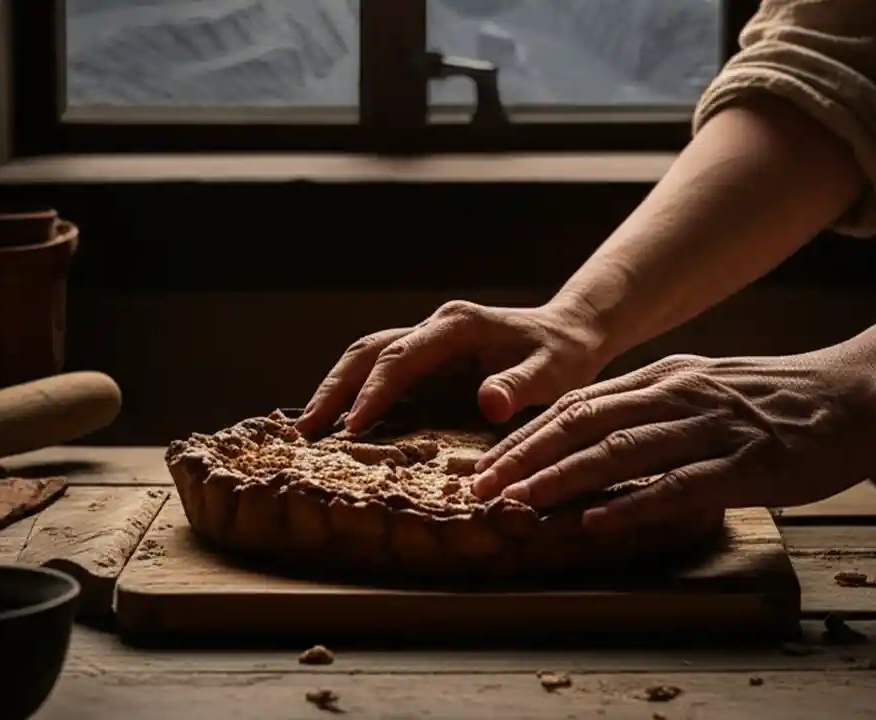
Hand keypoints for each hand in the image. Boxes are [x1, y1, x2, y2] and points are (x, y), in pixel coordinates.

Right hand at [296, 299, 610, 437]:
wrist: (570, 336)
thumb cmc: (563, 356)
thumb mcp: (553, 373)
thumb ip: (520, 386)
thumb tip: (488, 403)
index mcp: (457, 327)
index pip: (401, 357)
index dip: (373, 392)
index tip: (351, 426)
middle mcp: (434, 328)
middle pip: (369, 351)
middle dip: (334, 388)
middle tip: (305, 430)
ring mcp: (427, 342)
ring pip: (367, 358)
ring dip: (336, 390)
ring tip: (308, 430)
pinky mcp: (427, 361)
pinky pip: (381, 373)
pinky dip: (354, 395)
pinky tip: (338, 425)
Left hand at [469, 353, 875, 532]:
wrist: (859, 392)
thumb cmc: (781, 399)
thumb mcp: (708, 386)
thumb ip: (657, 405)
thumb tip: (600, 432)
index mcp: (667, 377)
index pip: (579, 405)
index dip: (526, 435)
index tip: (484, 462)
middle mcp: (679, 396)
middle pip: (584, 424)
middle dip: (523, 456)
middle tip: (477, 486)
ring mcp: (711, 429)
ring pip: (621, 451)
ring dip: (561, 479)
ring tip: (517, 503)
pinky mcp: (746, 464)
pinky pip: (680, 486)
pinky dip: (633, 506)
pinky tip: (596, 524)